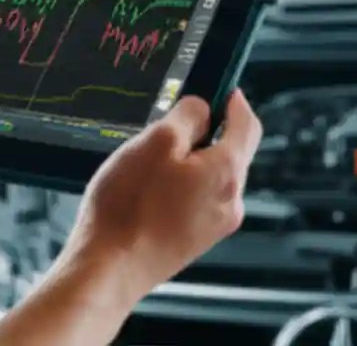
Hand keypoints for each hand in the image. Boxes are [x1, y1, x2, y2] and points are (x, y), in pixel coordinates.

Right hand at [59, 91, 262, 304]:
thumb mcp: (156, 141)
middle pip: (229, 151)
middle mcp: (230, 201)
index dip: (235, 101)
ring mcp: (214, 225)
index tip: (223, 89)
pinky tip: (147, 192)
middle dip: (202, 134)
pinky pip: (196, 199)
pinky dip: (179, 186)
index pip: (248, 125)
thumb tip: (204, 109)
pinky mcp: (195, 240)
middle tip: (163, 131)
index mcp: (227, 172)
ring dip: (187, 161)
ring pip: (210, 176)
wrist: (109, 268)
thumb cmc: (128, 207)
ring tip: (148, 167)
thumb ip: (188, 116)